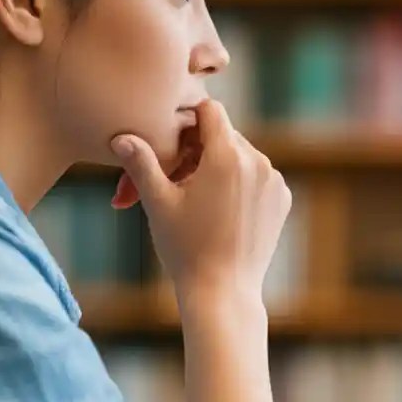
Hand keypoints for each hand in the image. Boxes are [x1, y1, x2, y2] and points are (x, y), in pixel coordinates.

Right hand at [108, 99, 291, 302]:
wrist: (223, 291)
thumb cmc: (185, 248)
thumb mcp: (158, 202)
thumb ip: (141, 163)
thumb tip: (119, 136)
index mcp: (228, 156)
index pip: (210, 111)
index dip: (187, 121)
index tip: (172, 141)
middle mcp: (259, 162)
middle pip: (225, 135)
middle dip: (199, 149)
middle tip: (174, 177)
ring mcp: (275, 182)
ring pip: (242, 156)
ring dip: (219, 166)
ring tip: (194, 195)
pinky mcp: (282, 200)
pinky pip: (258, 176)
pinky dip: (240, 183)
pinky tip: (219, 208)